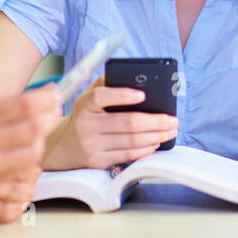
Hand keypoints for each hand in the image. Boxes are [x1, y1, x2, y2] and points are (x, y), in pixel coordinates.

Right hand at [0, 86, 61, 208]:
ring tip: (41, 129)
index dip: (46, 97)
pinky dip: (24, 161)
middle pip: (34, 130)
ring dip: (40, 140)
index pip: (24, 106)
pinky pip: (13, 174)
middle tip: (55, 107)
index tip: (54, 91)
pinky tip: (24, 149)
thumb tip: (8, 103)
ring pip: (30, 155)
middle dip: (50, 116)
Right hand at [44, 75, 177, 170]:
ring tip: (170, 130)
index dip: (123, 95)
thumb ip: (107, 83)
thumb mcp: (88, 97)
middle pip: (127, 123)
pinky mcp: (98, 161)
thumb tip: (134, 75)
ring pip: (131, 141)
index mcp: (85, 104)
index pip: (101, 97)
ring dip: (156, 136)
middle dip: (156, 121)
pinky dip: (146, 149)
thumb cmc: (85, 116)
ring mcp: (92, 145)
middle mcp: (86, 125)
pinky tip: (155, 142)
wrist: (63, 147)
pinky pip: (127, 155)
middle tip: (173, 119)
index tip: (143, 94)